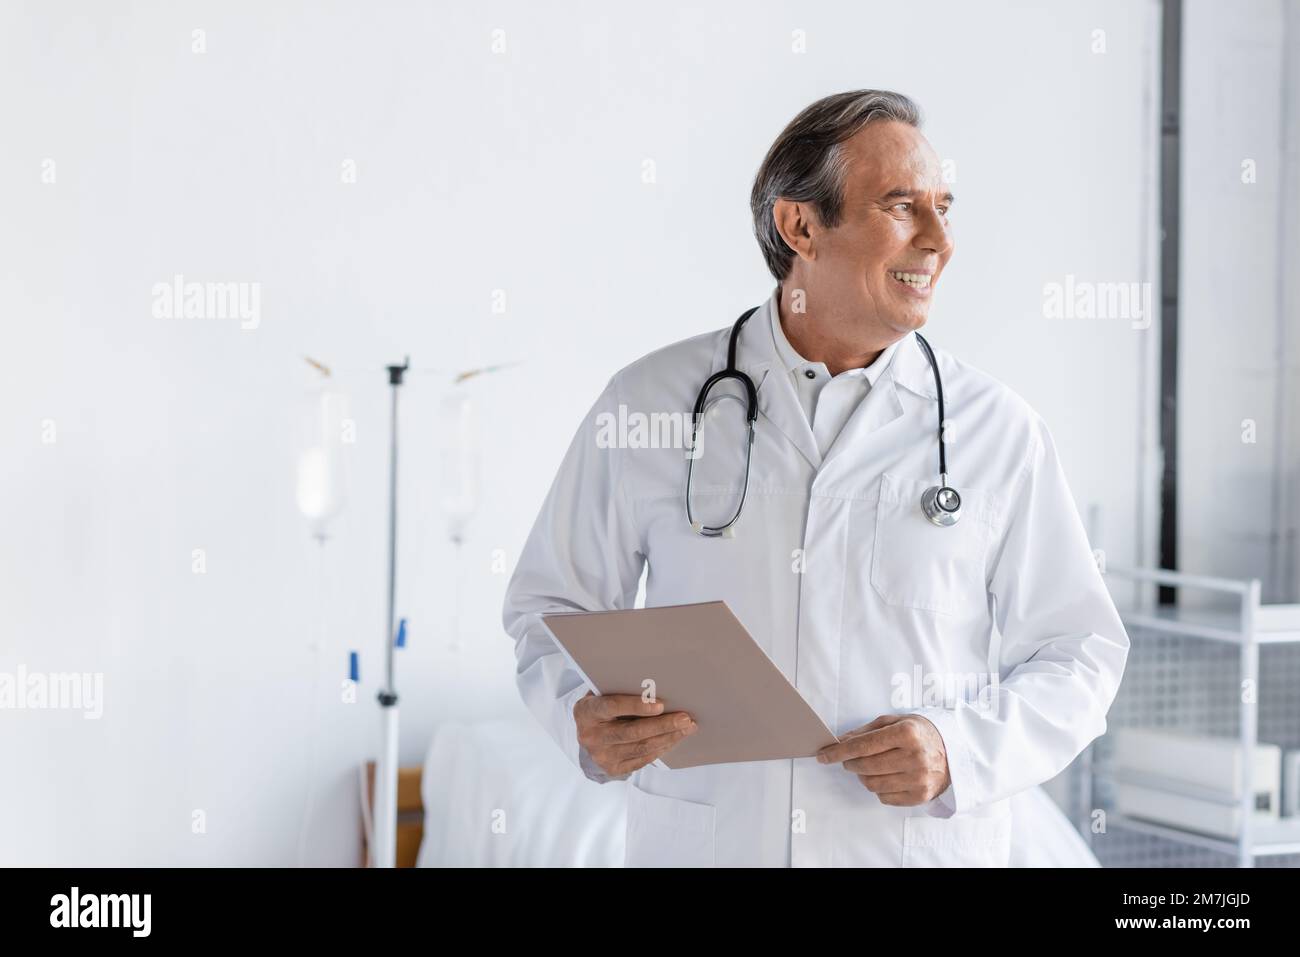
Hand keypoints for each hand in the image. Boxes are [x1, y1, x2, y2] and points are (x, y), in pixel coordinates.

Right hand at [574, 692, 697, 776]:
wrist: (588, 734)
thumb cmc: (602, 706)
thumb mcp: (603, 694)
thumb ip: (621, 690)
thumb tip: (656, 686)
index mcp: (586, 712)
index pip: (612, 707)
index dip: (636, 706)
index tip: (660, 704)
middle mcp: (591, 736)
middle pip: (632, 732)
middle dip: (662, 725)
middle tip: (684, 718)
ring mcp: (602, 756)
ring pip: (641, 748)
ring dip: (668, 737)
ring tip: (686, 727)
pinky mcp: (613, 769)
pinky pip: (643, 759)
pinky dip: (662, 748)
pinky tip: (674, 738)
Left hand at [816, 714, 949, 805]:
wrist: (954, 752)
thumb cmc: (920, 733)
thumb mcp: (896, 721)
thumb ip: (867, 731)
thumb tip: (841, 742)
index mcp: (907, 734)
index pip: (863, 746)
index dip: (838, 752)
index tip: (823, 756)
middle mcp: (914, 757)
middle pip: (865, 766)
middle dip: (849, 763)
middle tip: (848, 760)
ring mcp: (918, 779)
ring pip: (872, 784)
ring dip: (862, 776)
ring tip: (868, 767)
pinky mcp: (920, 796)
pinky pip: (884, 797)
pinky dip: (878, 788)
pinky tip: (886, 777)